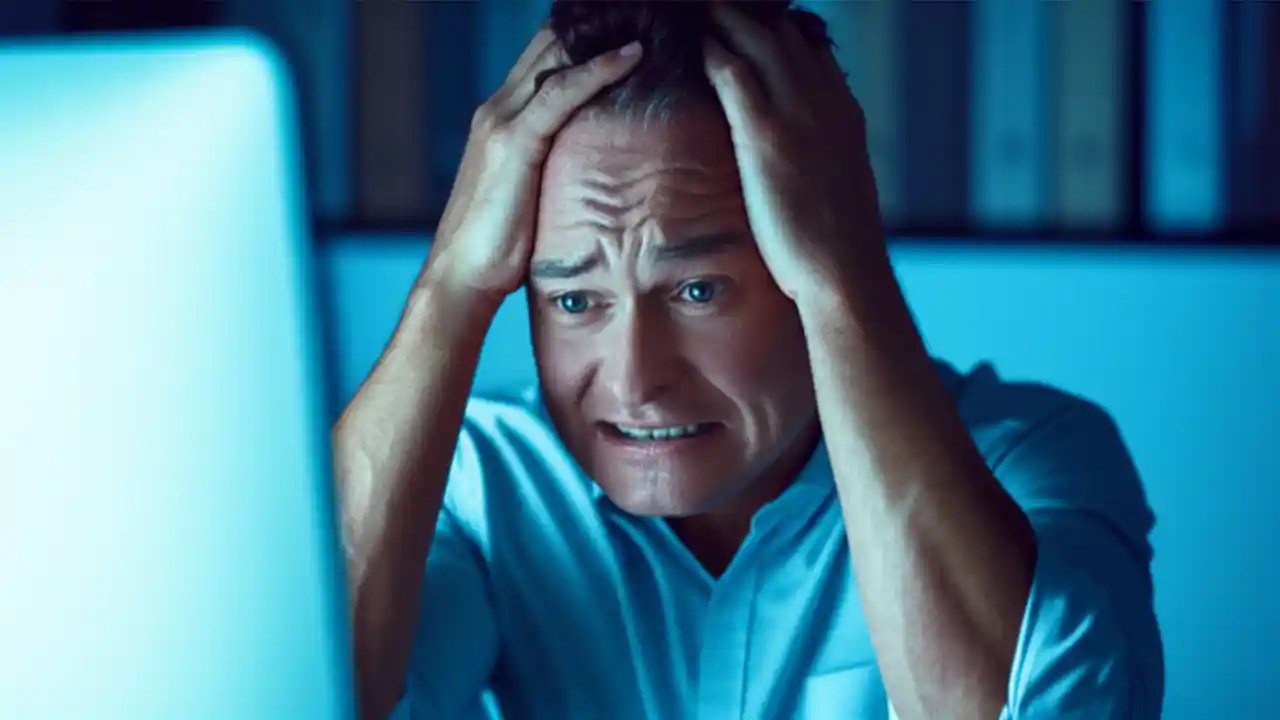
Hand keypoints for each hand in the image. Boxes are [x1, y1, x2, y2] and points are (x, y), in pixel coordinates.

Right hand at [421, 28, 642, 301]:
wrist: (461, 276)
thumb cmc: (500, 247)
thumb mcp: (532, 193)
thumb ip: (554, 167)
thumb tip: (596, 170)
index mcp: (501, 118)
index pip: (545, 57)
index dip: (584, 35)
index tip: (626, 22)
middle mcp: (497, 109)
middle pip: (550, 43)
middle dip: (594, 23)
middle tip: (643, 11)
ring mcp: (502, 122)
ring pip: (556, 56)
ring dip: (603, 34)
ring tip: (646, 18)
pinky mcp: (514, 142)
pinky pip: (562, 92)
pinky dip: (599, 69)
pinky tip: (633, 55)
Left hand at [702, 5, 884, 304]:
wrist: (845, 272)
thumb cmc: (837, 246)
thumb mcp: (839, 188)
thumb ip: (822, 159)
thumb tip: (804, 163)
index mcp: (845, 113)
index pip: (813, 51)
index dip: (783, 33)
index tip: (758, 24)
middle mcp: (826, 103)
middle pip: (786, 35)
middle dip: (752, 16)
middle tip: (720, 6)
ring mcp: (799, 115)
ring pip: (761, 41)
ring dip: (729, 20)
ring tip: (704, 9)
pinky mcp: (767, 135)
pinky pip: (736, 74)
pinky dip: (717, 50)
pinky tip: (699, 45)